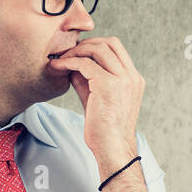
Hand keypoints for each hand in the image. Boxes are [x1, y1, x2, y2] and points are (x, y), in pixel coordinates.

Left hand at [47, 37, 144, 176]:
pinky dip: (69, 62)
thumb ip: (88, 78)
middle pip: (110, 42)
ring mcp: (122, 80)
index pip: (116, 48)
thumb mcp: (98, 98)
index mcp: (134, 79)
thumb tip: (72, 63)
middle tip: (68, 52)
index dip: (95, 45)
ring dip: (76, 51)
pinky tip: (57, 67)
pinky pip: (85, 64)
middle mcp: (132, 76)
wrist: (112, 148)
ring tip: (61, 59)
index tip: (77, 52)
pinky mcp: (108, 85)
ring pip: (98, 48)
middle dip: (87, 43)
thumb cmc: (104, 128)